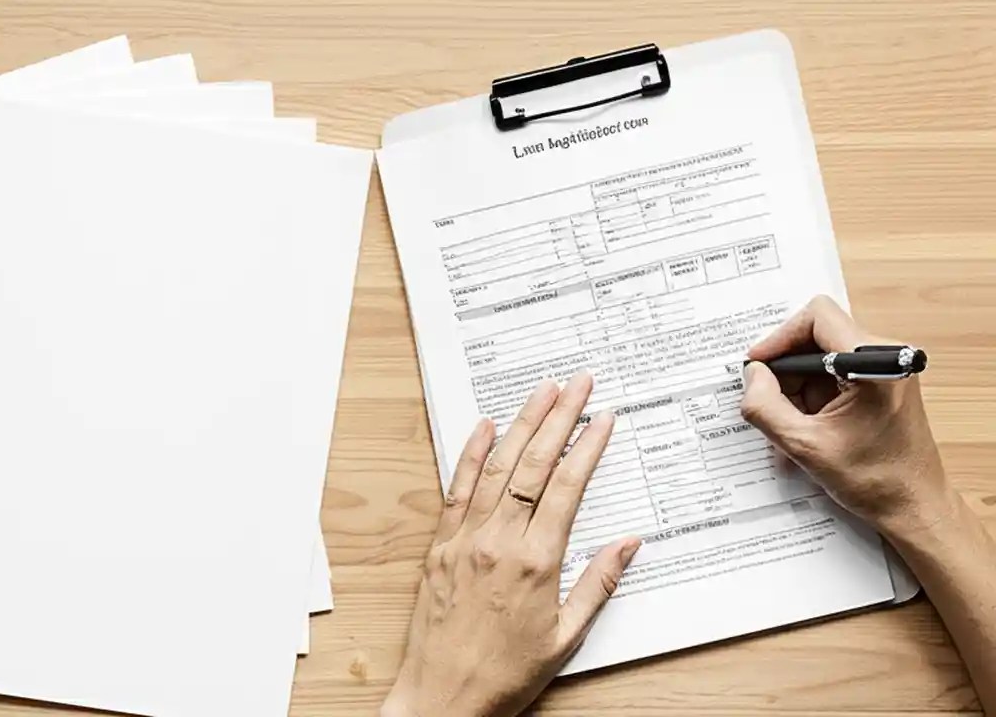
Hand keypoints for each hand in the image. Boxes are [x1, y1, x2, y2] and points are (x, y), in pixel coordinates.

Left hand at [382, 375, 640, 716]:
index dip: (587, 446)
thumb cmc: (507, 674)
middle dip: (559, 418)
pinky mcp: (440, 546)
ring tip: (541, 391)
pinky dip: (470, 455)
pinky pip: (456, 489)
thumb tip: (629, 544)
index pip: (568, 487)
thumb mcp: (566, 637)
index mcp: (537, 562)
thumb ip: (598, 585)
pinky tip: (485, 427)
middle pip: (534, 465)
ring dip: (520, 425)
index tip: (603, 418)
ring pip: (496, 468)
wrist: (444, 699)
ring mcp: (466, 539)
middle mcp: (500, 541)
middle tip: (578, 382)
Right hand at [740, 295, 951, 537]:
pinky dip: (811, 396)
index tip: (758, 366)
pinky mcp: (880, 383)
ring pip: (820, 357)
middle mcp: (885, 357)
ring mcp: (885, 369)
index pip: (817, 318)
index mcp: (875, 364)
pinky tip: (805, 426)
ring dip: (796, 387)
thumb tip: (751, 375)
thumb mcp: (805, 446)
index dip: (779, 338)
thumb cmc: (875, 481)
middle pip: (816, 336)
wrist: (914, 506)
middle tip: (768, 402)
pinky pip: (832, 375)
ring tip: (789, 425)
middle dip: (786, 370)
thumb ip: (766, 407)